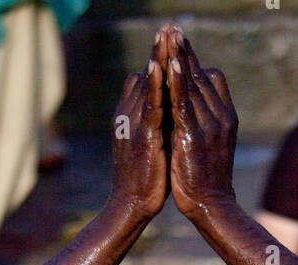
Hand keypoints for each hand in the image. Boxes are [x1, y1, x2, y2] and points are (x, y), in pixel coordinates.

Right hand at [109, 31, 167, 222]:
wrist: (131, 205)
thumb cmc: (144, 179)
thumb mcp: (150, 144)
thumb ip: (157, 123)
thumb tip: (169, 109)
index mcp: (130, 115)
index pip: (143, 80)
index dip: (158, 62)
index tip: (169, 42)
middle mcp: (128, 113)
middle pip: (146, 74)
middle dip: (159, 51)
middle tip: (168, 26)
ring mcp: (133, 123)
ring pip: (147, 84)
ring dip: (158, 58)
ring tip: (165, 33)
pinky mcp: (143, 136)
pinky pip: (150, 104)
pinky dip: (156, 84)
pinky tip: (161, 66)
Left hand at [166, 27, 236, 220]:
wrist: (210, 206)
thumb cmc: (205, 181)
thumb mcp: (208, 147)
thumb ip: (203, 126)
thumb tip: (192, 112)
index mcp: (224, 117)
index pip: (211, 79)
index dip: (195, 61)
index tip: (181, 43)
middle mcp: (220, 116)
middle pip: (201, 75)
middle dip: (185, 51)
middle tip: (173, 28)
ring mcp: (208, 125)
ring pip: (192, 84)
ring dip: (180, 57)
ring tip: (170, 35)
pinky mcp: (193, 135)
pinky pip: (184, 102)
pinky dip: (176, 81)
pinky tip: (167, 63)